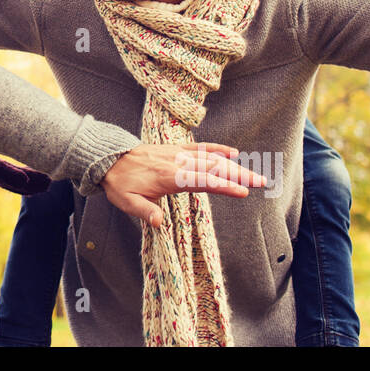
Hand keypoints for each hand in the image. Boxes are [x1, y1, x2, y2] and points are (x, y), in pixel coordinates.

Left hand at [100, 142, 265, 226]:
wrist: (109, 158)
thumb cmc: (120, 183)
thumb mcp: (126, 201)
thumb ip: (144, 211)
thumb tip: (159, 223)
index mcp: (168, 177)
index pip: (201, 181)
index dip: (222, 186)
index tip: (242, 192)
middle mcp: (177, 163)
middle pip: (213, 168)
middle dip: (238, 175)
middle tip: (261, 183)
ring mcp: (178, 154)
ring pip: (211, 158)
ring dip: (234, 165)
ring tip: (255, 175)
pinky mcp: (176, 149)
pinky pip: (200, 147)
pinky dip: (217, 148)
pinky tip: (233, 152)